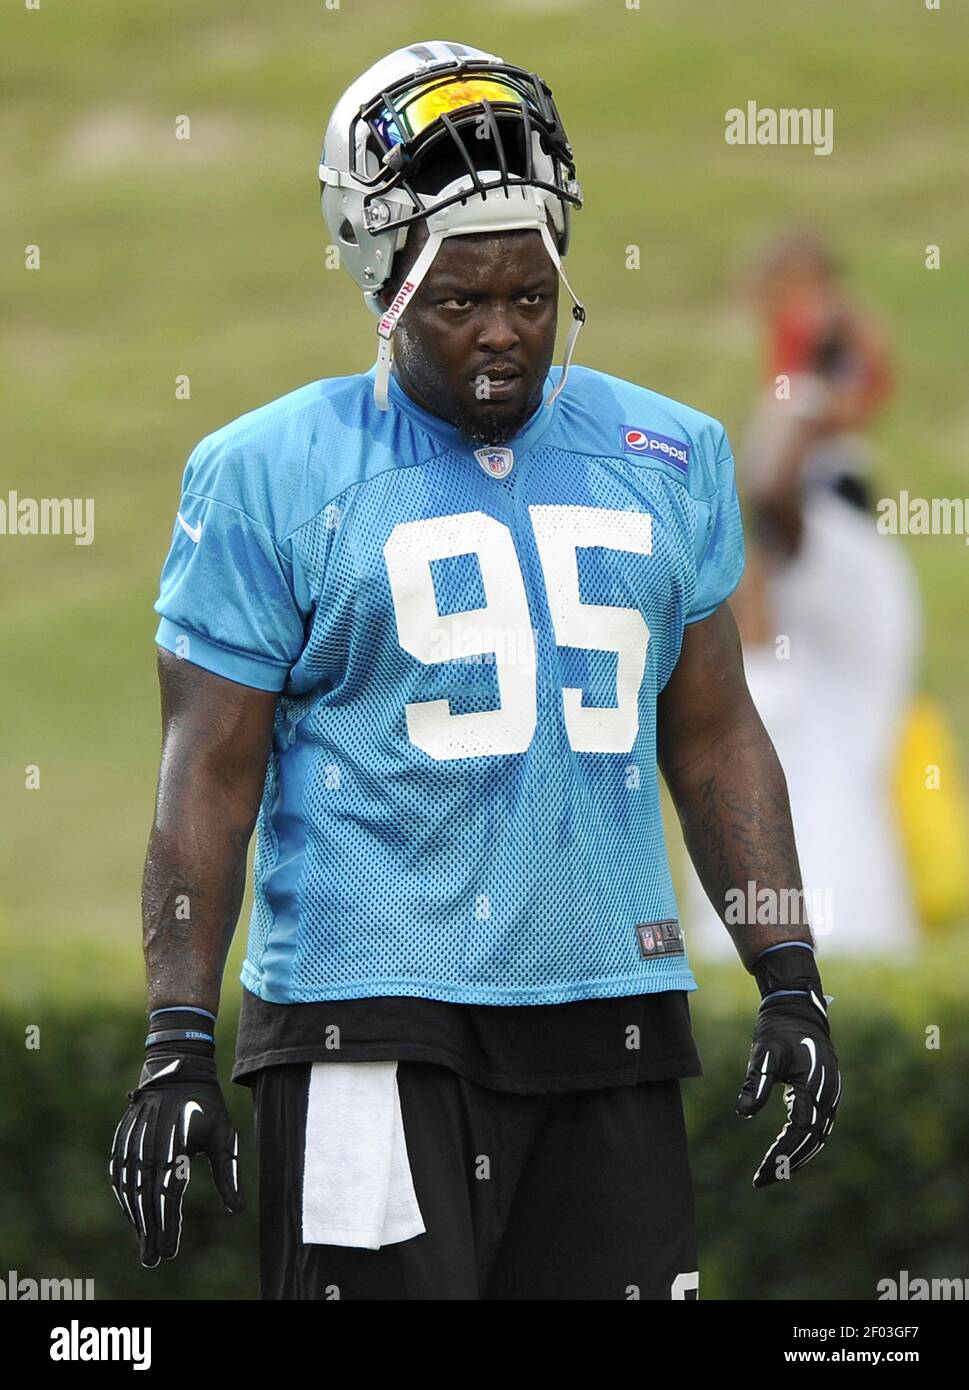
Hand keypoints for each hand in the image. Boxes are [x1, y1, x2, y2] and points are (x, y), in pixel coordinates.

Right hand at [109, 1050, 242, 1265]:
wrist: (178, 1069)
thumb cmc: (206, 1105)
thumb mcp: (224, 1135)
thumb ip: (227, 1173)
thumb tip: (237, 1209)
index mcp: (177, 1146)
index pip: (168, 1196)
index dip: (167, 1226)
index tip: (169, 1252)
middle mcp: (150, 1146)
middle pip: (146, 1199)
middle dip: (149, 1232)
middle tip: (153, 1259)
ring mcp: (133, 1142)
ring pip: (129, 1189)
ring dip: (135, 1218)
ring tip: (145, 1242)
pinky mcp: (123, 1139)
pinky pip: (119, 1174)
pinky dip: (125, 1198)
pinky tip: (132, 1214)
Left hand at [736, 990, 840, 1187]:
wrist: (798, 1008)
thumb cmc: (778, 1029)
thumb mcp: (764, 1053)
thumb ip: (757, 1083)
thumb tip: (744, 1113)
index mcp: (814, 1087)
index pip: (799, 1132)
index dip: (781, 1154)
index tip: (761, 1171)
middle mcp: (827, 1095)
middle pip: (811, 1141)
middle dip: (787, 1163)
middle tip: (762, 1180)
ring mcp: (830, 1095)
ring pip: (818, 1138)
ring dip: (797, 1157)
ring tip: (772, 1173)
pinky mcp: (826, 1094)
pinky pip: (818, 1127)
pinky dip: (804, 1143)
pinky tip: (785, 1152)